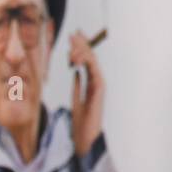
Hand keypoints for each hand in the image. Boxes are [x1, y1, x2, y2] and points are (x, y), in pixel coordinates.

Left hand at [69, 31, 104, 157]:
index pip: (87, 60)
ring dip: (82, 51)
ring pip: (92, 60)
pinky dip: (86, 62)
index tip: (73, 36)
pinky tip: (76, 58)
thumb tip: (76, 72)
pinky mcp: (100, 87)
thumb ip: (77, 86)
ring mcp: (100, 83)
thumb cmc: (81, 122)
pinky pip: (94, 69)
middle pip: (90, 57)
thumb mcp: (76, 99)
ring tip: (71, 45)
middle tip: (72, 34)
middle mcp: (97, 81)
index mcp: (91, 83)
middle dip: (82, 44)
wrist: (85, 137)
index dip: (81, 47)